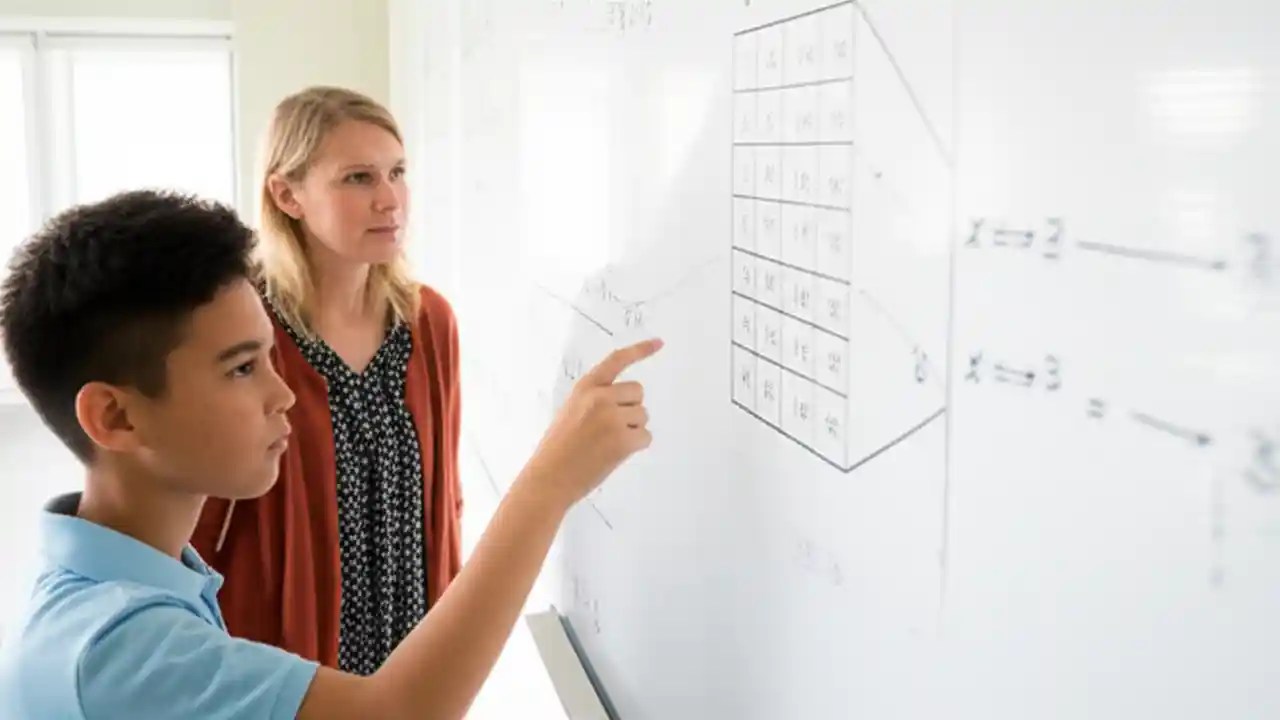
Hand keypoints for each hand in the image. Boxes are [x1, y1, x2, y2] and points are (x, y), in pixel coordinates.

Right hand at [522, 338, 663, 509]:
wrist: (549, 478)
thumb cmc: (558, 448)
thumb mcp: (571, 410)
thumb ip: (596, 399)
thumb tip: (627, 401)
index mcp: (585, 387)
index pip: (617, 360)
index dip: (640, 350)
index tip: (659, 342)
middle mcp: (600, 397)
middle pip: (637, 392)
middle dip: (630, 408)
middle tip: (609, 429)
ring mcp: (612, 418)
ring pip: (642, 416)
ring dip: (631, 430)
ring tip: (605, 444)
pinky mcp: (623, 440)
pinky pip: (645, 437)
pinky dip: (635, 446)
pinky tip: (614, 454)